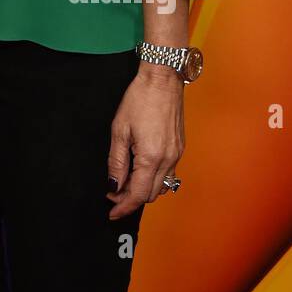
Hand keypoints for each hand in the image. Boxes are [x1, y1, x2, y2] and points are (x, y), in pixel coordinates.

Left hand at [106, 68, 184, 217]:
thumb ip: (116, 161)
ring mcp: (177, 155)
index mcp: (151, 157)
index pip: (137, 194)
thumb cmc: (139, 99)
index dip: (123, 206)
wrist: (162, 80)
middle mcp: (168, 160)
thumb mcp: (119, 130)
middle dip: (131, 199)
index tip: (112, 212)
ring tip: (125, 181)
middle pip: (150, 194)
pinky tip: (140, 170)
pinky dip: (154, 179)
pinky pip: (168, 174)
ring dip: (143, 190)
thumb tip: (113, 185)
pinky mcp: (180, 148)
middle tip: (113, 192)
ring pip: (161, 186)